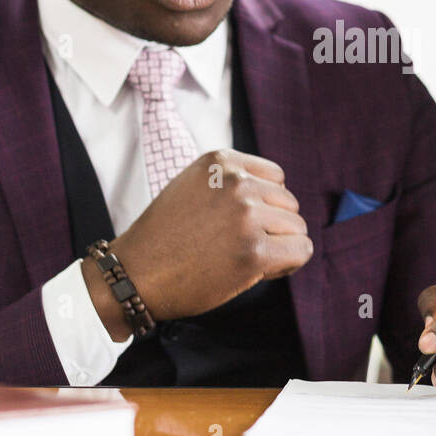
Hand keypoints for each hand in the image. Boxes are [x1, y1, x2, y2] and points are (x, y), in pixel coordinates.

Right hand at [83, 149, 311, 336]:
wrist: (134, 274)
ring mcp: (246, 216)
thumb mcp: (193, 186)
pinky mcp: (255, 251)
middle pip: (289, 204)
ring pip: (297, 228)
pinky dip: (288, 264)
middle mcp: (237, 183)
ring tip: (246, 258)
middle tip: (241, 246)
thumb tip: (278, 190)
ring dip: (280, 246)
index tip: (243, 223)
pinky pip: (301, 250)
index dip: (266, 204)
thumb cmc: (164, 237)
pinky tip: (261, 271)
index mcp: (222, 161)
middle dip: (273, 227)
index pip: (277, 178)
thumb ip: (230, 181)